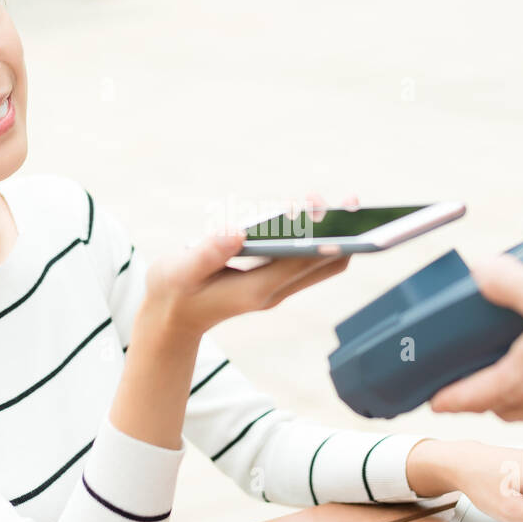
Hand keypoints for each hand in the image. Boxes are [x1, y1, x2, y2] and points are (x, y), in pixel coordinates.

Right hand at [145, 191, 357, 337]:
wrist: (171, 320)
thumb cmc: (173, 292)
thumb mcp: (181, 271)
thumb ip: (208, 252)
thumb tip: (238, 229)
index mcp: (255, 290)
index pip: (298, 261)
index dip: (316, 234)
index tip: (325, 206)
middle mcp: (273, 291)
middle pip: (323, 264)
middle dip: (340, 233)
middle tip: (351, 201)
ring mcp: (276, 287)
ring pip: (320, 263)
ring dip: (332, 234)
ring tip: (338, 203)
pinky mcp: (272, 280)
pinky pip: (306, 259)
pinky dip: (315, 237)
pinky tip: (311, 213)